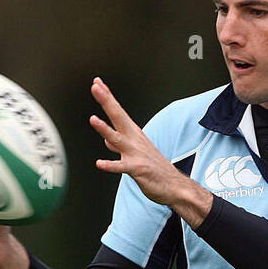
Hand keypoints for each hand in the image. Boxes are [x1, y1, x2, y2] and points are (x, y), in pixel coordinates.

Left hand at [89, 77, 186, 205]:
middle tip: (96, 87)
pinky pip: (122, 167)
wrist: (174, 185)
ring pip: (117, 139)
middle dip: (107, 101)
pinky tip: (100, 163)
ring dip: (105, 129)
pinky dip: (111, 165)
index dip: (108, 97)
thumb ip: (119, 145)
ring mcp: (135, 154)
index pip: (118, 112)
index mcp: (133, 134)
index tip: (97, 83)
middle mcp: (134, 140)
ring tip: (93, 119)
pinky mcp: (137, 170)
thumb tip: (106, 140)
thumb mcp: (135, 152)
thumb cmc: (154, 169)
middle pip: (118, 117)